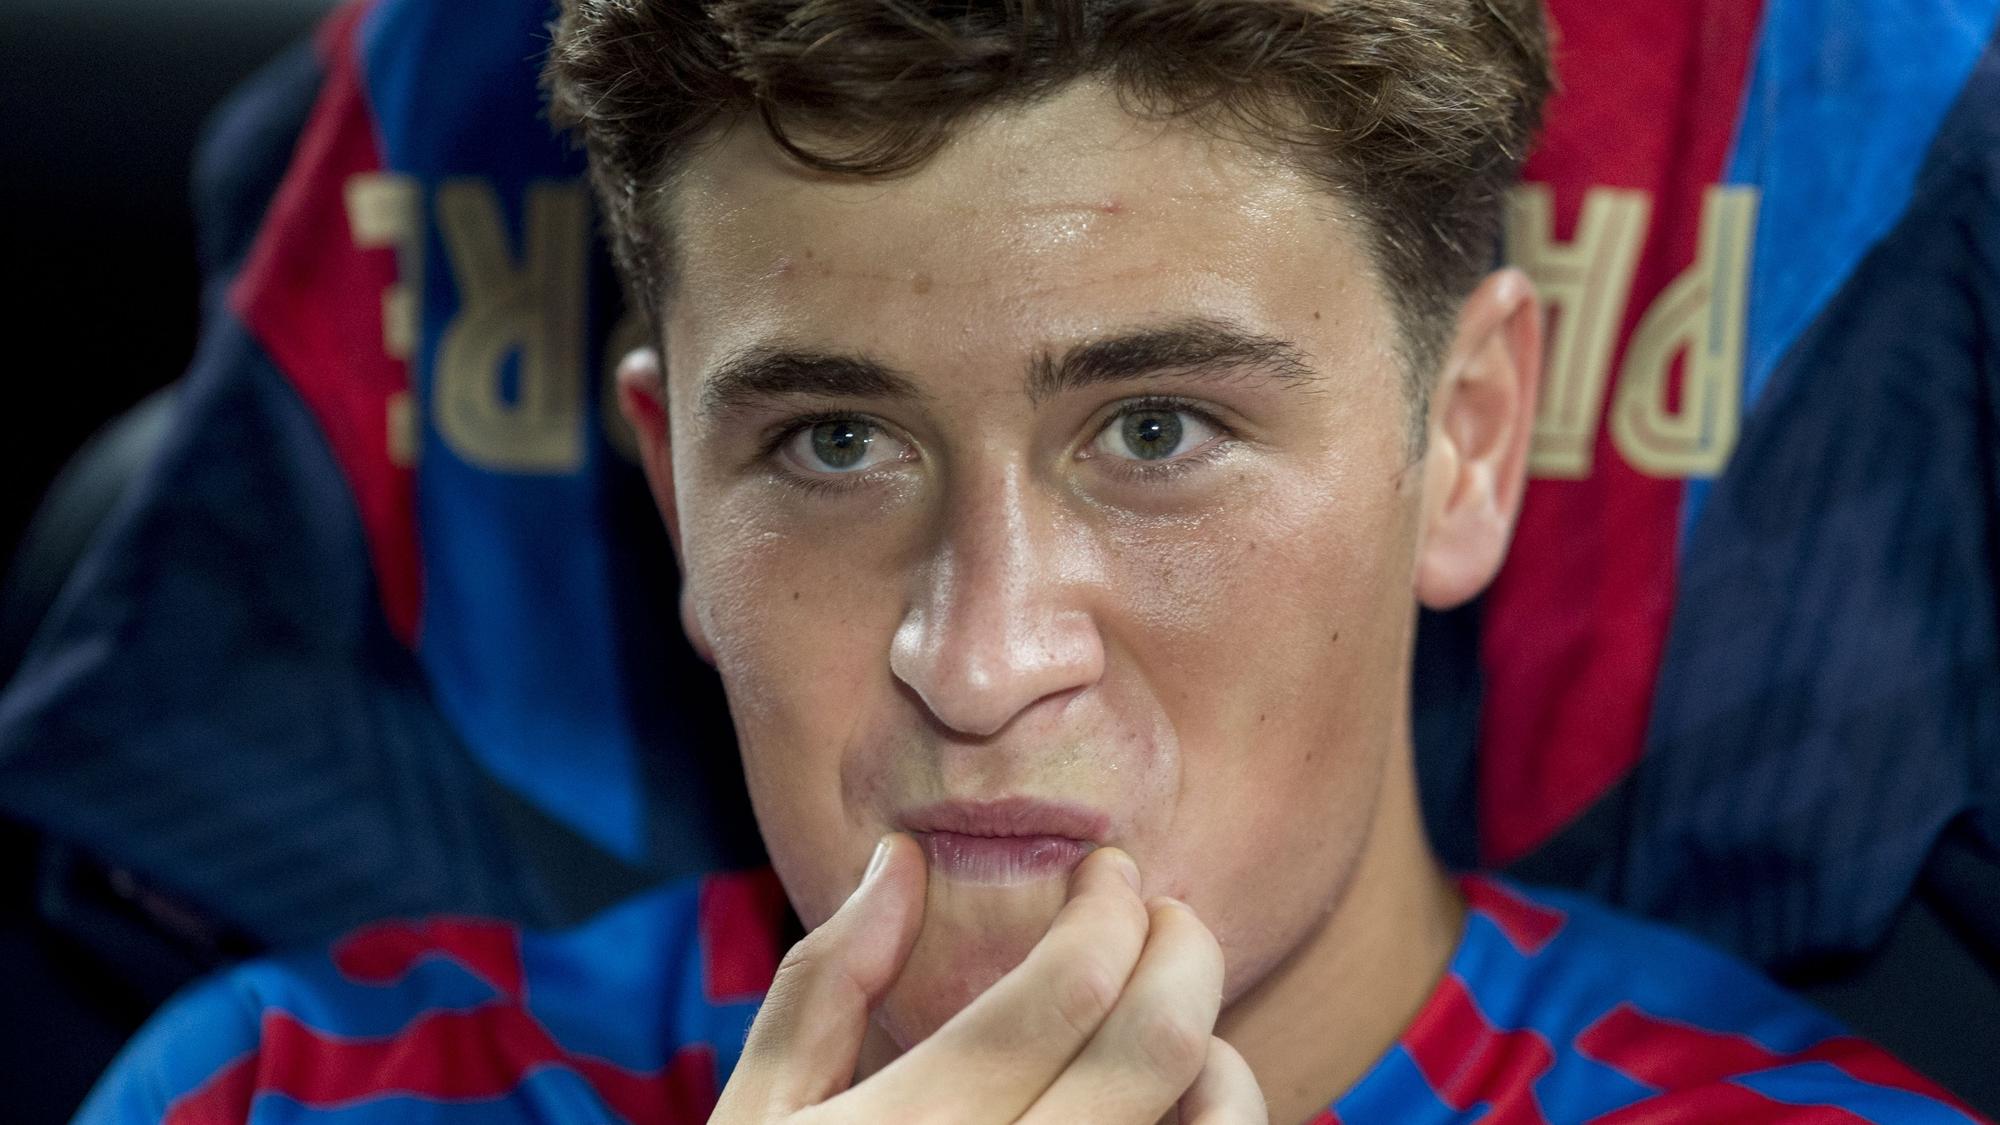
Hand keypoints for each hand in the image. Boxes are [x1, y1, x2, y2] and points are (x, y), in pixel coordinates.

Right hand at [710, 834, 1267, 1123]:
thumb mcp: (758, 1123)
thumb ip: (824, 986)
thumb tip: (900, 860)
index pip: (1065, 991)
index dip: (1109, 906)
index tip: (1107, 872)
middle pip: (1157, 1044)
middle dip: (1184, 947)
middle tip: (1163, 914)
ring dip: (1216, 1052)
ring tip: (1175, 1025)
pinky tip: (1174, 1115)